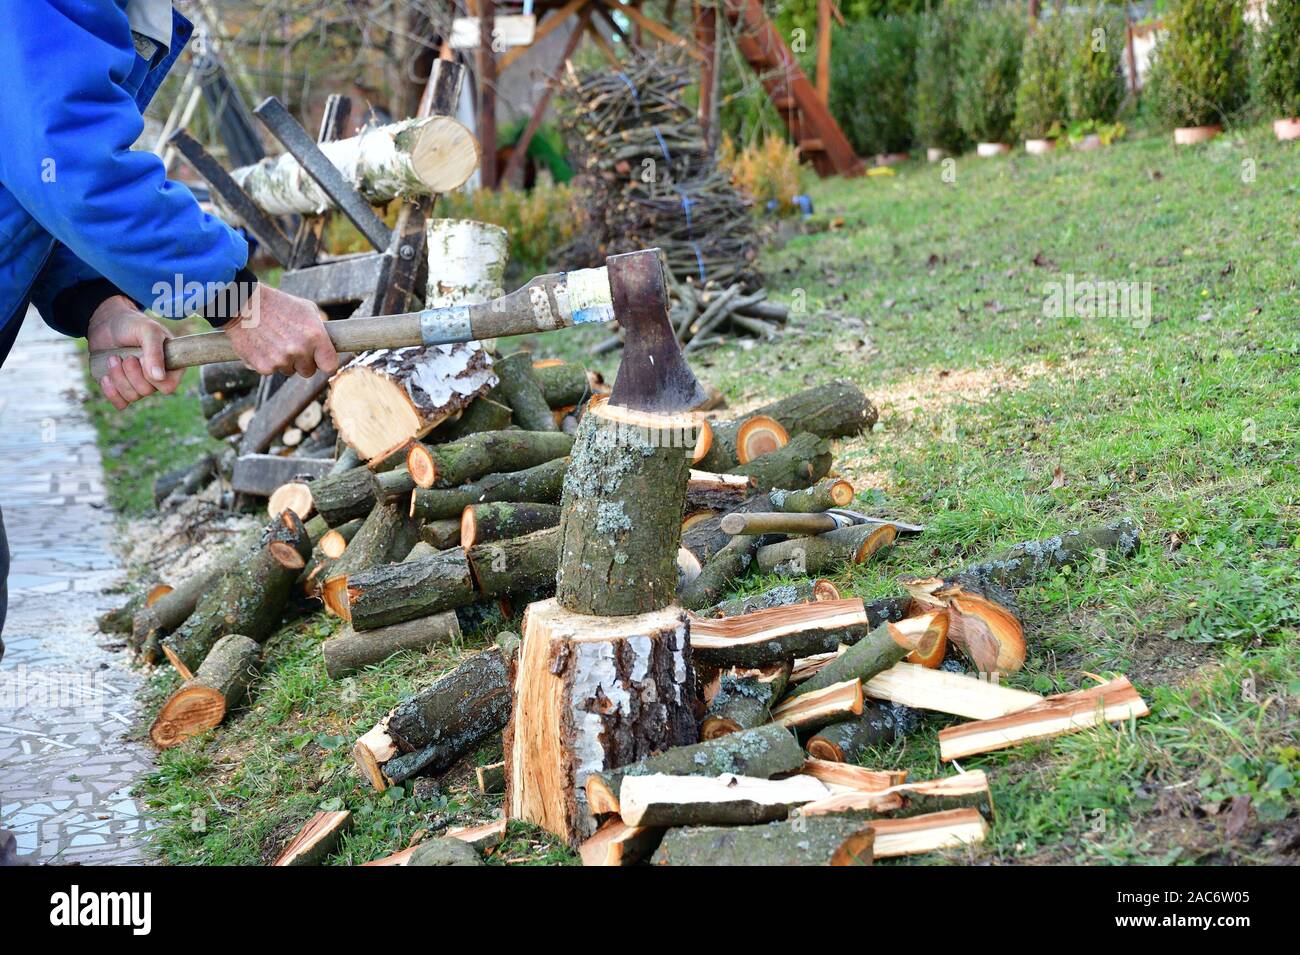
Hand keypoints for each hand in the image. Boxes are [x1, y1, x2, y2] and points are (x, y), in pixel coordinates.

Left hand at [87, 296, 184, 409]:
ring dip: (118, 377)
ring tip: (113, 359)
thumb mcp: (147, 331)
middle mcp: (157, 378)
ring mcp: (139, 384)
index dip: (152, 378)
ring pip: (132, 397)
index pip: (168, 387)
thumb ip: (154, 352)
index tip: (141, 358)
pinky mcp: (121, 388)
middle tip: (125, 357)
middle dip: (130, 373)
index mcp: (170, 366)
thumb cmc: (132, 323)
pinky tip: (105, 377)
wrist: (107, 322)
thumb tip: (159, 378)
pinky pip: (120, 403)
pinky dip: (111, 392)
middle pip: (146, 391)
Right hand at [222, 284, 337, 377]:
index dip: (325, 364)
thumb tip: (328, 347)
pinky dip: (266, 362)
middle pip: (308, 371)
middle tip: (291, 346)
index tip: (320, 361)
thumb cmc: (278, 304)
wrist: (243, 303)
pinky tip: (261, 345)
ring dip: (284, 361)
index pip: (330, 366)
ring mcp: (281, 360)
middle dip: (302, 362)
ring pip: (289, 371)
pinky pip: (271, 371)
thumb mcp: (307, 310)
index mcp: (315, 336)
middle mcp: (300, 350)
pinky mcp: (263, 367)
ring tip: (273, 341)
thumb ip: (320, 331)